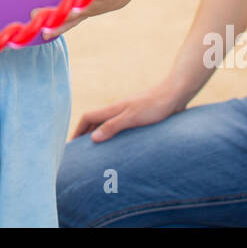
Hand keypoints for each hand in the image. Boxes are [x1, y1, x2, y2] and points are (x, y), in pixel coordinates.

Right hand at [71, 83, 186, 142]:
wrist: (174, 95)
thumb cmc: (154, 106)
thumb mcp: (132, 118)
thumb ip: (113, 126)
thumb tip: (93, 138)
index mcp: (113, 109)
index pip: (87, 118)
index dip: (77, 131)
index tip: (71, 146)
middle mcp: (117, 110)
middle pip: (95, 121)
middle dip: (85, 134)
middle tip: (82, 152)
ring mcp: (127, 112)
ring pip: (107, 124)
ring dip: (99, 135)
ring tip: (98, 152)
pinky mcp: (138, 116)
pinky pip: (119, 126)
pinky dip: (113, 135)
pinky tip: (120, 145)